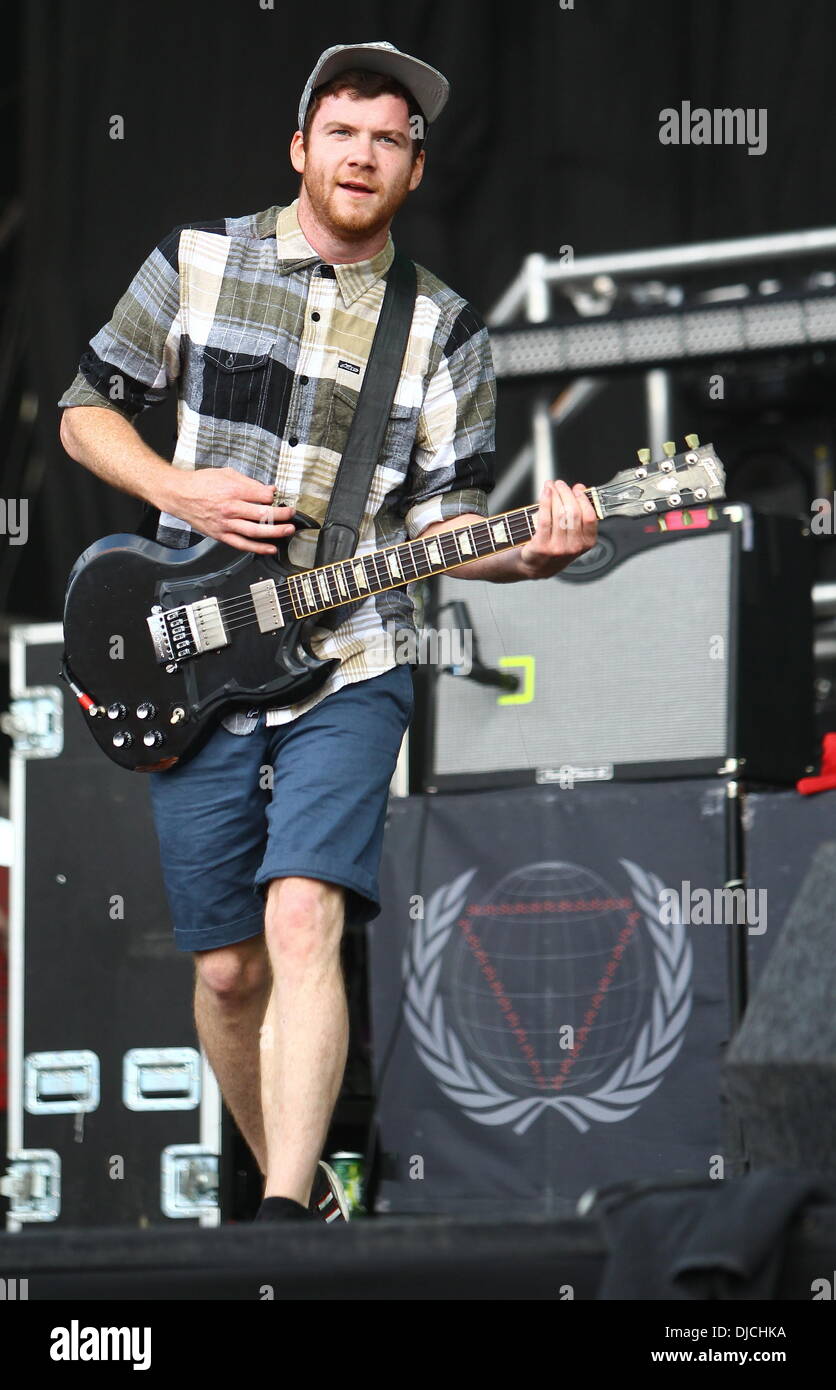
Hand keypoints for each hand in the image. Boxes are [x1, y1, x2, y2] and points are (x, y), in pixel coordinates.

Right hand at [165, 467, 295, 553]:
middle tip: (292, 514)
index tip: (279, 497)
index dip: (273, 496)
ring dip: (274, 532)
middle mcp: (230, 508)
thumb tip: (268, 490)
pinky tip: (270, 548)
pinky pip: (242, 544)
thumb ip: (249, 483)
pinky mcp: (221, 535)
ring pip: (255, 531)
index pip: (262, 496)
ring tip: (288, 530)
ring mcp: (226, 524)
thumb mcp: (226, 473)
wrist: (179, 495)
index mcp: (233, 490)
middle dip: (281, 515)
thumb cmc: (201, 483)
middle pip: (262, 514)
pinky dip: (258, 548)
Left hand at [517, 480, 597, 578]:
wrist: (536, 566)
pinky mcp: (542, 547)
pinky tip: (545, 493)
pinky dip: (545, 502)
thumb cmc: (556, 545)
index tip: (576, 488)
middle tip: (559, 484)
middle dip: (566, 493)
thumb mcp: (573, 533)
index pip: (590, 516)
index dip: (583, 499)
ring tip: (550, 486)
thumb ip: (579, 512)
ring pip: (560, 514)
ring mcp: (558, 548)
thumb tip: (580, 488)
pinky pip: (545, 519)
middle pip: (573, 512)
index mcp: (587, 543)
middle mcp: (574, 547)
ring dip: (555, 494)